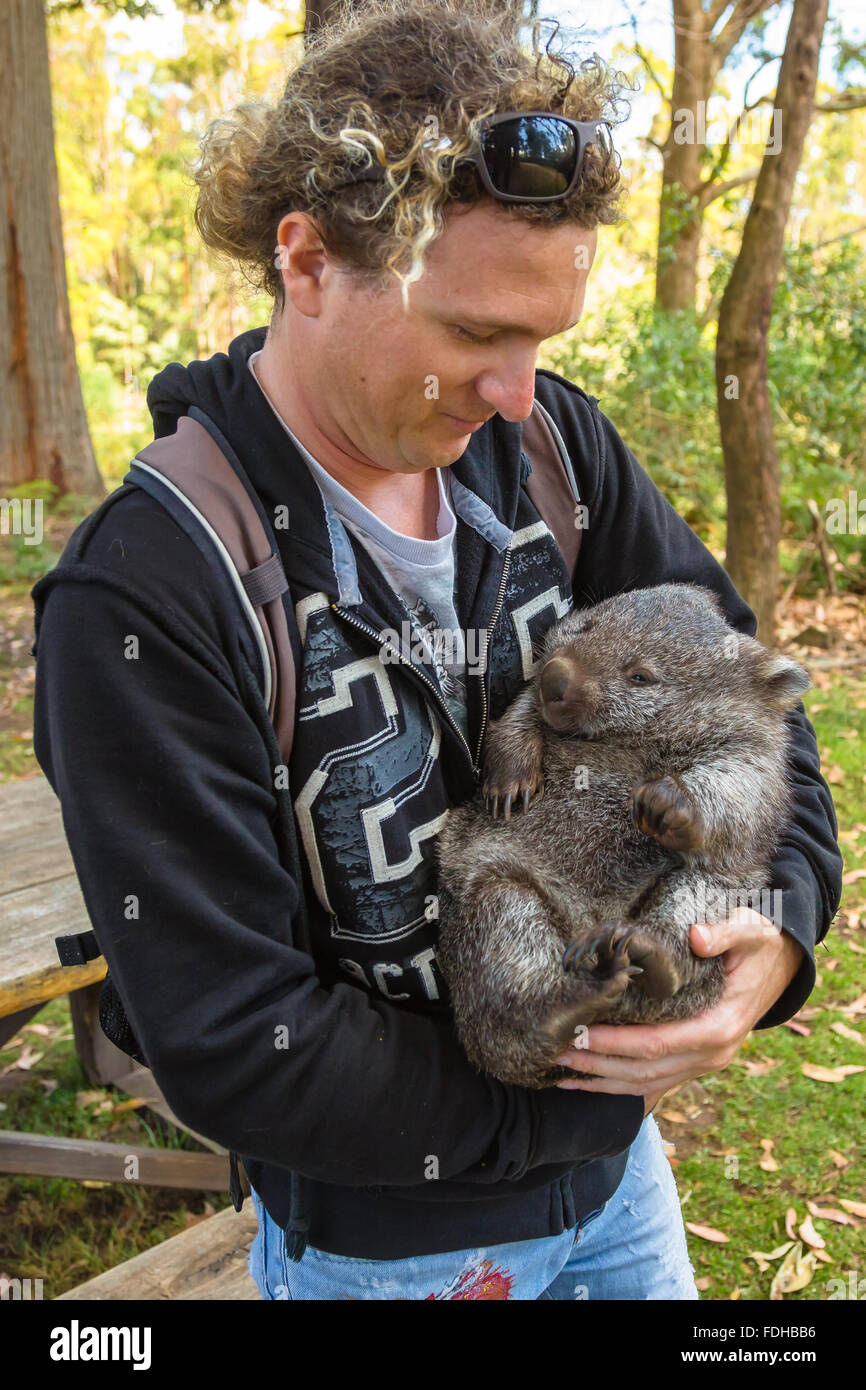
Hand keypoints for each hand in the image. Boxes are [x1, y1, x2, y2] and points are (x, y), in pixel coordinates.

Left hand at [553, 908, 804, 1100]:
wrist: (781, 964)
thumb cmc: (760, 944)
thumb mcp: (751, 930)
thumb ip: (727, 932)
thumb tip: (698, 937)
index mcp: (720, 1027)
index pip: (658, 1044)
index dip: (616, 1044)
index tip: (580, 1033)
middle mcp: (711, 1055)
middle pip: (645, 1072)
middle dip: (598, 1065)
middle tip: (555, 1053)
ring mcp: (703, 1063)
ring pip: (647, 1085)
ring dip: (603, 1081)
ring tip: (561, 1073)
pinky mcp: (695, 1062)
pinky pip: (654, 1081)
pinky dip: (619, 1084)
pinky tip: (589, 1080)